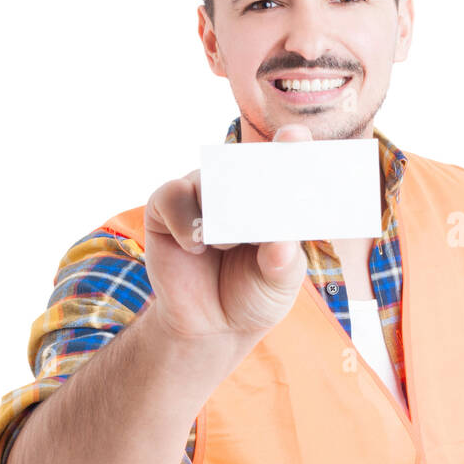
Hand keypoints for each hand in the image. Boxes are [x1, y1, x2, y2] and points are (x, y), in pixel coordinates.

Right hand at [142, 124, 311, 340]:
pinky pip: (174, 195)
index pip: (284, 162)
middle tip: (258, 208)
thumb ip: (283, 263)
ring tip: (226, 244)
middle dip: (253, 180)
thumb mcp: (278, 283)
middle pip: (244, 164)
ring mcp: (202, 194)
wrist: (210, 326)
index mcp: (273, 199)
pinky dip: (186, 222)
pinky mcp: (167, 206)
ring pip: (209, 180)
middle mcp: (237, 188)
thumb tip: (282, 244)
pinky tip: (195, 247)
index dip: (290, 146)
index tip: (296, 136)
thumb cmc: (253, 294)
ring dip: (220, 212)